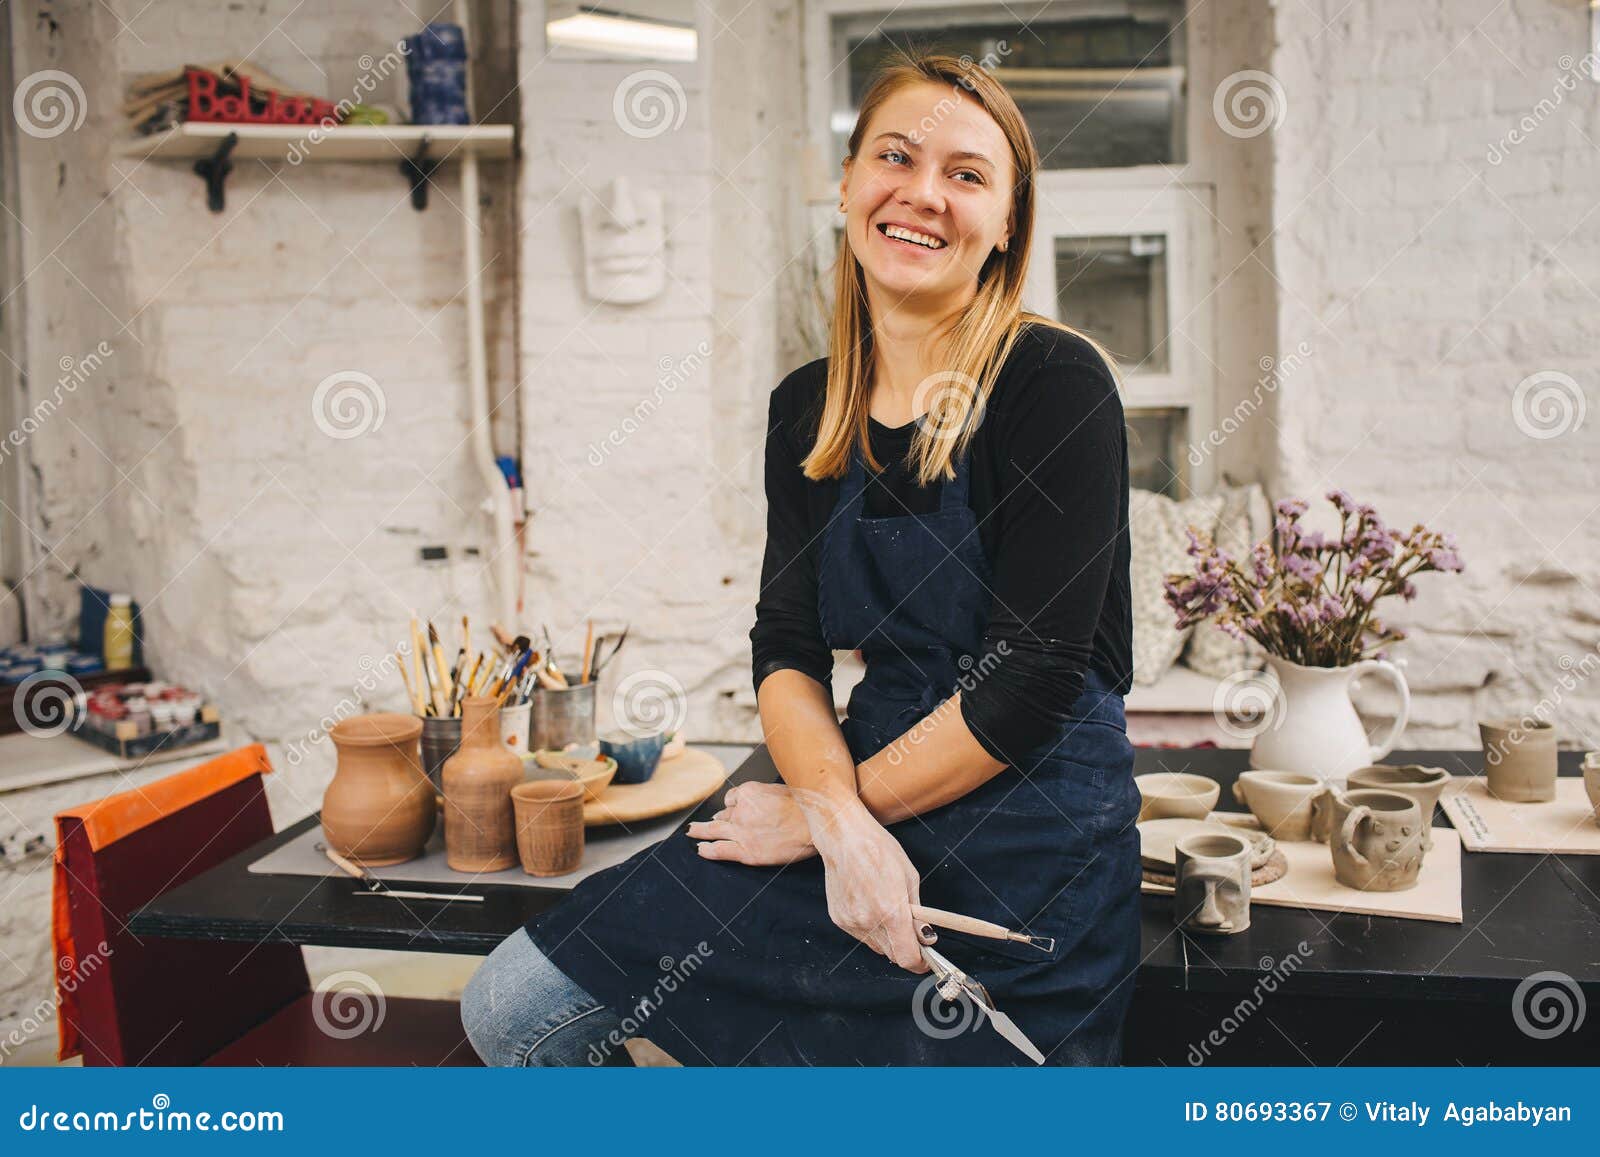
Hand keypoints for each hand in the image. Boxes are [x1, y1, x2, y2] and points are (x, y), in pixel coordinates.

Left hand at [688, 782, 817, 865]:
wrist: (813, 824)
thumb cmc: (805, 806)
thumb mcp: (783, 789)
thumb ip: (766, 795)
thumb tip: (761, 801)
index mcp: (749, 793)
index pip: (733, 800)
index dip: (733, 807)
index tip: (732, 812)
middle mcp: (741, 811)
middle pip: (720, 815)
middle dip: (709, 820)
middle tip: (696, 824)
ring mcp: (741, 832)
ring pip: (713, 831)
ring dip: (700, 831)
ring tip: (692, 833)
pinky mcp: (746, 851)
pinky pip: (720, 850)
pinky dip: (708, 850)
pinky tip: (701, 850)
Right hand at [797, 790, 928, 972]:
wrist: (844, 837)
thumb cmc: (879, 850)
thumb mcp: (909, 877)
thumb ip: (917, 913)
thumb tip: (925, 937)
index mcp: (891, 912)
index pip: (907, 958)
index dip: (919, 962)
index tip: (926, 958)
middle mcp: (869, 922)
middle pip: (892, 955)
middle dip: (905, 948)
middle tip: (912, 931)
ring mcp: (851, 922)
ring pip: (876, 946)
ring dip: (887, 938)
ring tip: (888, 910)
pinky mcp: (839, 919)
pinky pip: (861, 935)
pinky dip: (870, 928)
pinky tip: (870, 905)